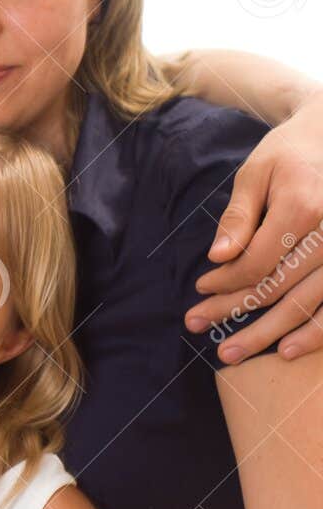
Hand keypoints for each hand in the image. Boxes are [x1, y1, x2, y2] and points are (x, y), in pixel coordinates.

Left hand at [189, 92, 322, 362]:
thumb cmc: (290, 154)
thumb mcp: (255, 173)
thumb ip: (238, 217)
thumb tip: (219, 258)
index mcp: (303, 208)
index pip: (257, 261)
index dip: (226, 280)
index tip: (200, 287)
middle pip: (278, 286)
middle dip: (235, 311)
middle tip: (196, 327)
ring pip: (308, 303)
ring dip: (269, 332)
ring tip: (231, 354)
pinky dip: (316, 332)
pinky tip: (288, 350)